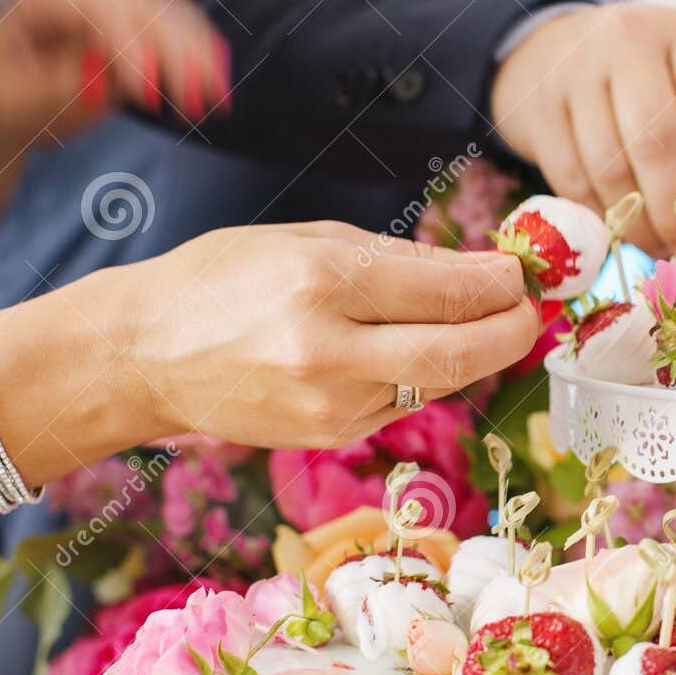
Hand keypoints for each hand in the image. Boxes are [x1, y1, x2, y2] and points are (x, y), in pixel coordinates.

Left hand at [0, 0, 228, 157]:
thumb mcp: (10, 101)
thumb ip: (57, 85)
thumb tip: (105, 74)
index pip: (96, 7)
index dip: (129, 46)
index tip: (150, 94)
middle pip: (139, 3)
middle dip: (175, 50)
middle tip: (200, 97)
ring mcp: (108, 0)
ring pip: (164, 10)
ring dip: (195, 51)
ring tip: (215, 95)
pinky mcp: (131, 23)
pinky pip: (173, 24)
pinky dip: (197, 50)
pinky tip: (214, 77)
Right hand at [119, 223, 538, 449]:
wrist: (143, 354)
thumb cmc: (221, 279)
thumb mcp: (307, 239)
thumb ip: (398, 258)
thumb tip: (481, 271)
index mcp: (324, 283)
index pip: (447, 291)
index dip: (501, 285)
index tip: (522, 274)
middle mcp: (330, 351)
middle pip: (459, 353)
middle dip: (512, 332)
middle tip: (532, 312)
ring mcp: (330, 404)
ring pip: (437, 383)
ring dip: (472, 353)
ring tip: (481, 322)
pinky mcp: (328, 435)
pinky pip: (402, 402)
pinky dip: (424, 376)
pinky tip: (419, 350)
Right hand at [489, 4, 675, 253]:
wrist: (548, 53)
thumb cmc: (635, 81)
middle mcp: (629, 39)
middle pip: (658, 140)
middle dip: (675, 209)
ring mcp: (577, 70)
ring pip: (611, 164)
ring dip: (636, 221)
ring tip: (653, 247)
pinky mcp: (538, 106)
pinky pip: (571, 176)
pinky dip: (597, 213)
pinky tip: (615, 229)